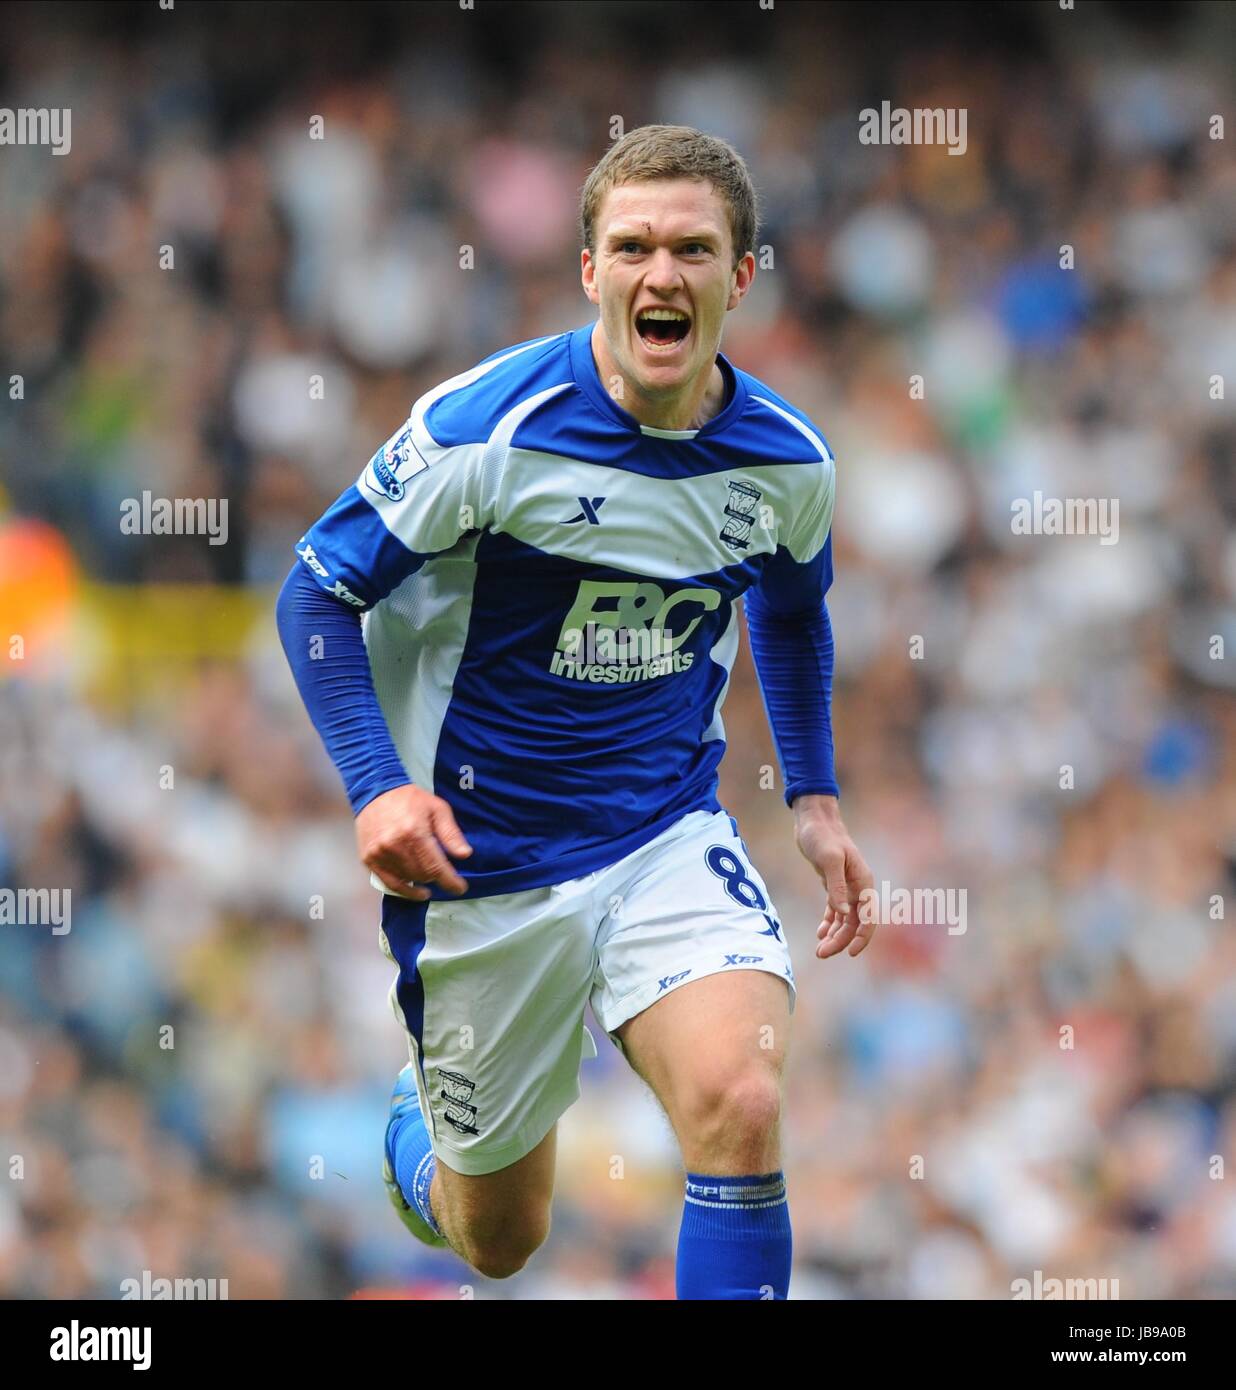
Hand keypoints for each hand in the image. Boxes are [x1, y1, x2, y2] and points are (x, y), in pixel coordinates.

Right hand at [355, 784, 472, 899]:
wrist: (375, 792)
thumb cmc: (410, 800)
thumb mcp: (438, 809)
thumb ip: (451, 833)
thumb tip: (465, 854)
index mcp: (414, 832)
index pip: (435, 866)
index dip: (450, 881)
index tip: (460, 888)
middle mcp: (394, 845)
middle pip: (423, 874)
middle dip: (437, 875)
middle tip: (441, 868)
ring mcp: (379, 854)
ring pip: (408, 879)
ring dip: (422, 879)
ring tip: (428, 871)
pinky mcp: (369, 859)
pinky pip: (390, 883)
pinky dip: (405, 890)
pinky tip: (417, 891)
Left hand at [792, 794, 875, 959]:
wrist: (814, 820)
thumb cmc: (823, 835)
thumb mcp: (829, 858)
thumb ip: (835, 885)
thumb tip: (841, 912)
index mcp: (862, 882)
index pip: (868, 916)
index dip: (862, 937)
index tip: (850, 953)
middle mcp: (858, 887)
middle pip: (855, 922)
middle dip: (841, 940)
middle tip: (821, 953)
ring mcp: (846, 887)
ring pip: (845, 919)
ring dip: (835, 935)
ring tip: (820, 950)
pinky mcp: (834, 885)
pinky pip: (835, 911)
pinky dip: (829, 923)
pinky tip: (820, 933)